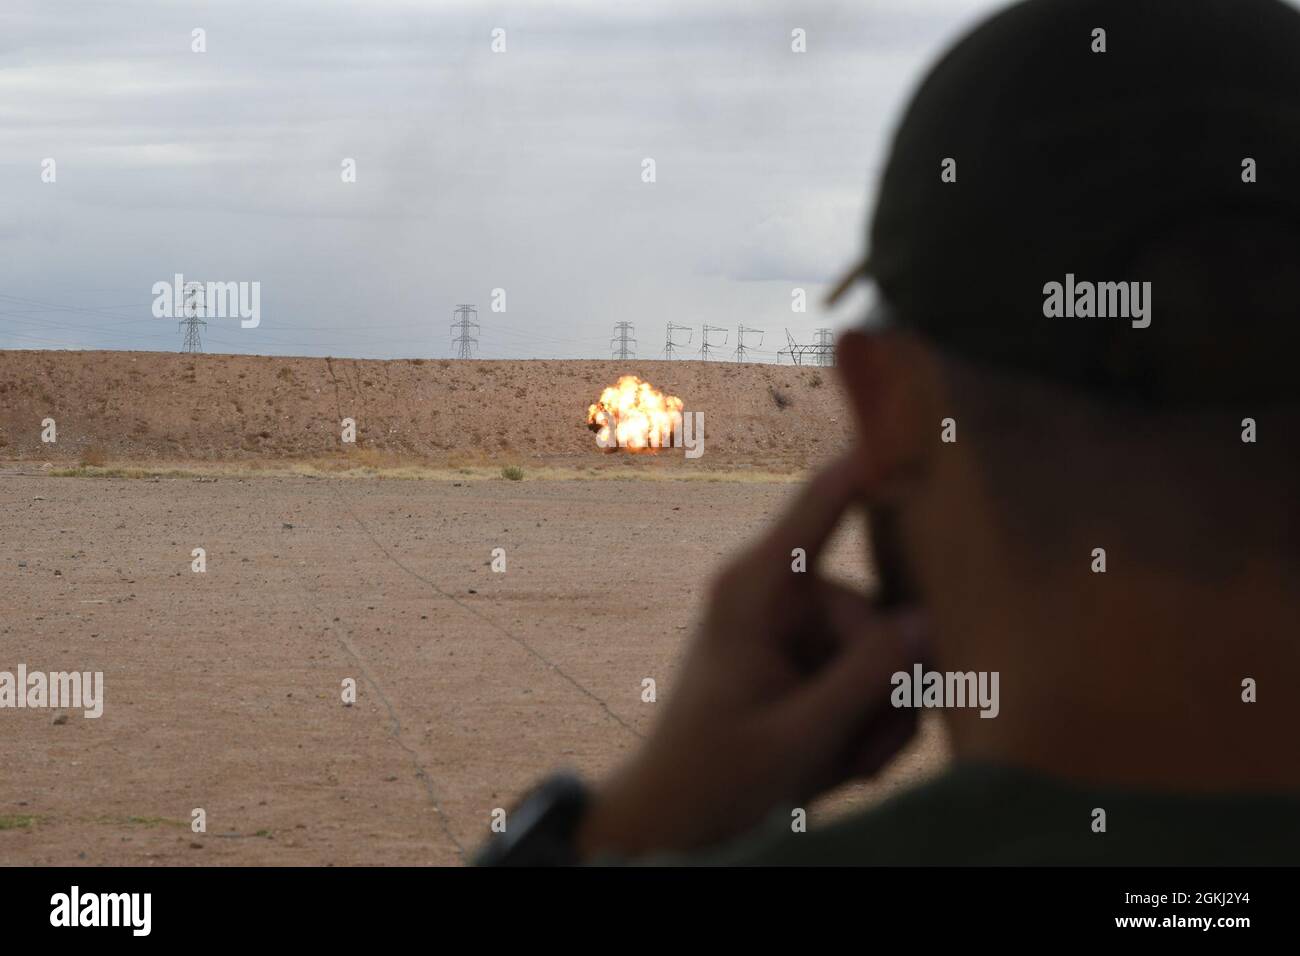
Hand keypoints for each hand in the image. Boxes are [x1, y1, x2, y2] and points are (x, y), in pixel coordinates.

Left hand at [575, 454, 929, 858]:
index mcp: (754, 590)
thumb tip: (927, 622)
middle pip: (875, 609)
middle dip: (884, 685)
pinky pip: (867, 673)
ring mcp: (792, 626)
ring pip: (880, 650)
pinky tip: (842, 760)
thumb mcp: (799, 735)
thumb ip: (866, 678)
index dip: (866, 467)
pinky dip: (867, 720)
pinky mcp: (804, 656)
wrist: (675, 818)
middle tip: (862, 752)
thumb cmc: (717, 776)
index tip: (910, 431)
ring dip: (878, 713)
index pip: (819, 506)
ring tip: (843, 762)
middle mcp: (776, 594)